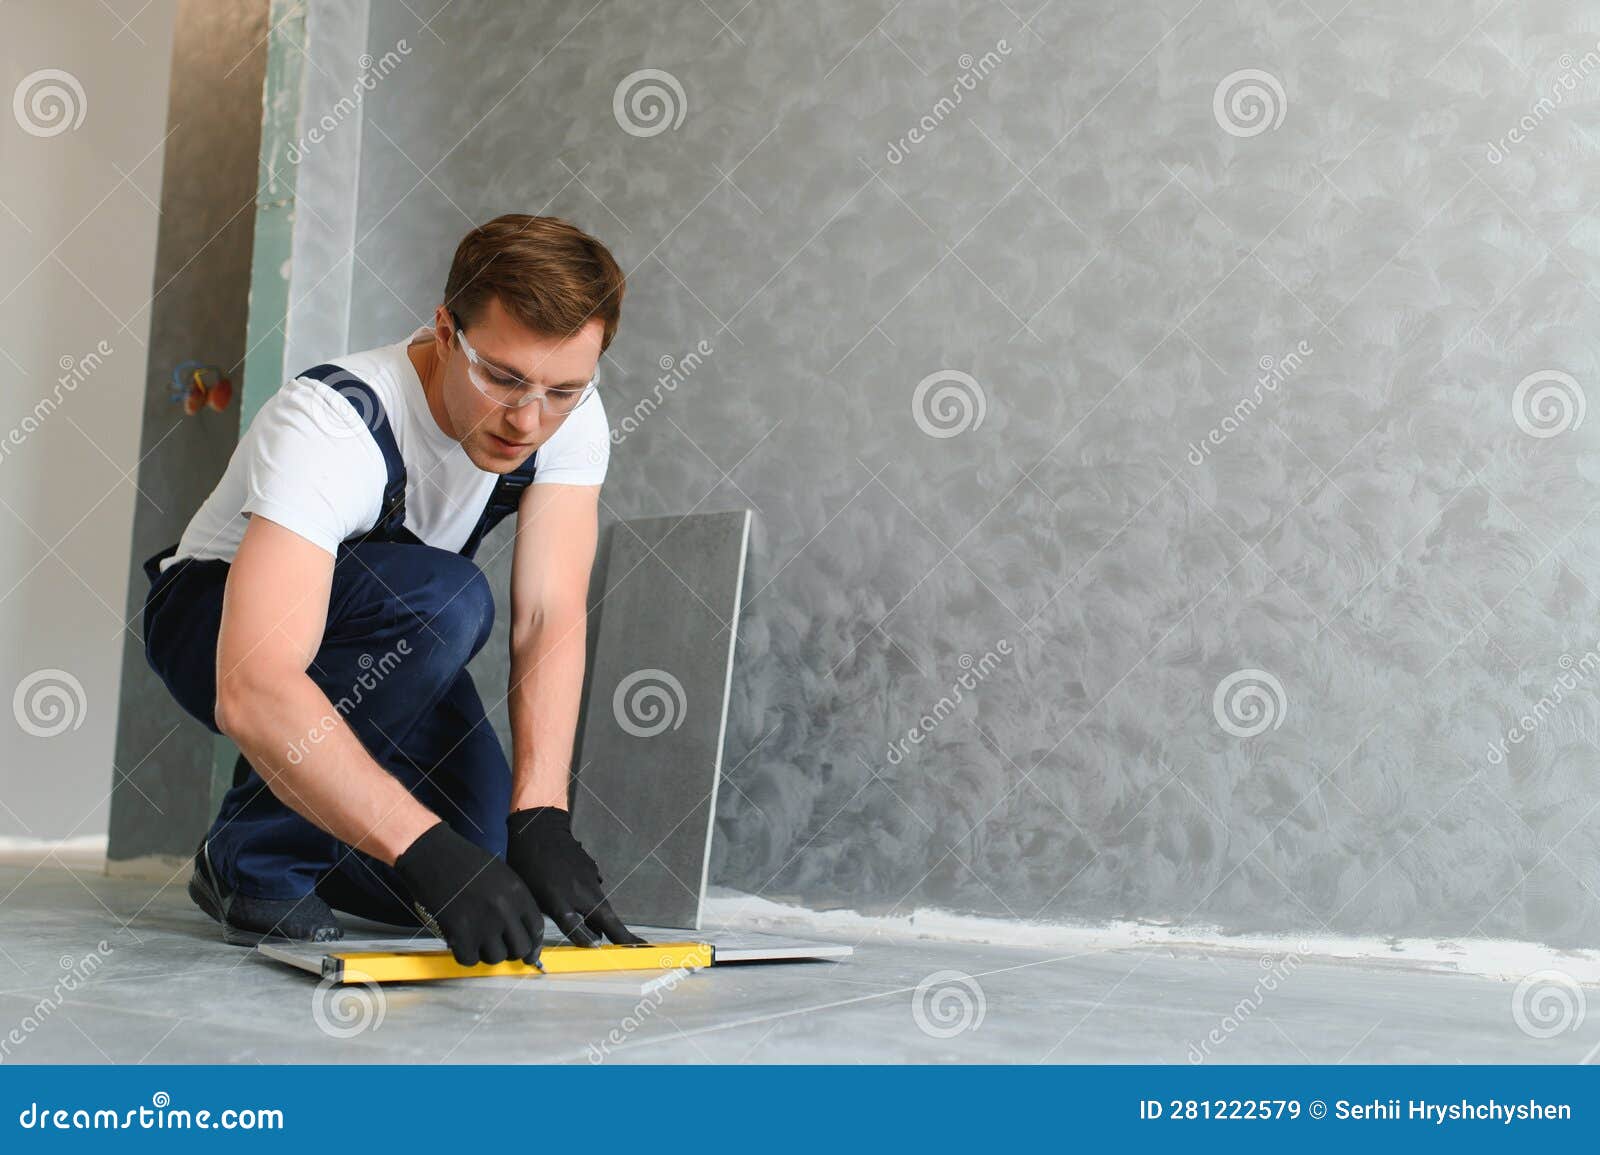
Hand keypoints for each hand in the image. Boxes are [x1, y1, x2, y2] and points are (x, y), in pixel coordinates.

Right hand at [393, 820, 544, 967]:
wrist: (432, 855)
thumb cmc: (464, 862)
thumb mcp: (501, 876)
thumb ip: (514, 902)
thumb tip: (520, 930)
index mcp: (517, 893)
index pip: (536, 929)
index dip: (533, 945)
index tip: (529, 953)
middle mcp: (504, 910)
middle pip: (520, 949)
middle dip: (511, 952)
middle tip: (500, 947)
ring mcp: (482, 924)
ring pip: (496, 958)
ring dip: (487, 953)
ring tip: (477, 940)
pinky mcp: (459, 934)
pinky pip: (470, 960)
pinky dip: (465, 955)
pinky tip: (461, 942)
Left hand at [505, 806, 642, 946]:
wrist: (539, 829)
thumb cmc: (527, 865)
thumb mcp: (531, 896)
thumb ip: (547, 917)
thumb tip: (555, 939)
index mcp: (560, 902)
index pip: (579, 930)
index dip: (589, 942)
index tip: (599, 950)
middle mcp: (580, 892)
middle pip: (607, 919)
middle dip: (624, 937)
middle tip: (641, 948)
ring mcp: (590, 880)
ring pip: (602, 907)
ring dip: (607, 921)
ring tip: (612, 934)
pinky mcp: (592, 871)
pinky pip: (594, 892)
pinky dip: (592, 901)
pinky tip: (579, 897)